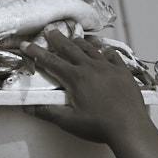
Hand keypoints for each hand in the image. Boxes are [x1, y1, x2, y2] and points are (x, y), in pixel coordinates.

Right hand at [20, 29, 149, 143]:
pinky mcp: (123, 72)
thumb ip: (47, 112)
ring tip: (73, 37)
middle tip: (50, 31)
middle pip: (70, 49)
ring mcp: (108, 68)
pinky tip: (103, 49)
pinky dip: (105, 50)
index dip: (36, 52)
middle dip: (58, 39)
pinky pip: (112, 56)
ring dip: (80, 42)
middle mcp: (91, 68)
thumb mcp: (69, 121)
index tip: (26, 45)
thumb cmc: (100, 126)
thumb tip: (28, 107)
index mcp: (76, 78)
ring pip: (91, 49)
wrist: (130, 127)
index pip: (51, 61)